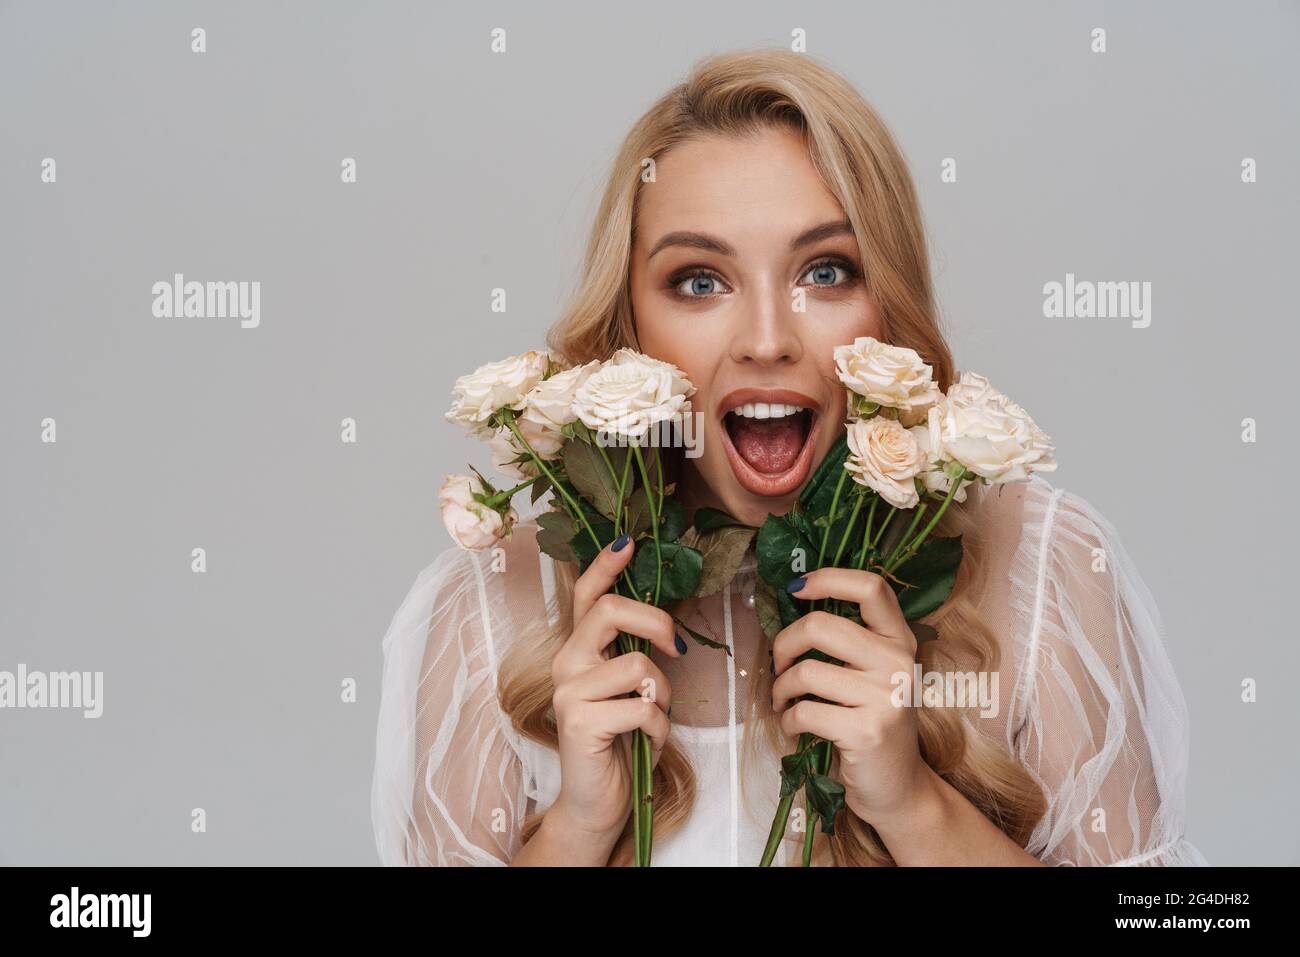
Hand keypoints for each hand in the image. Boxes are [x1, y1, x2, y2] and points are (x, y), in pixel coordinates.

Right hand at [548, 535, 681, 844]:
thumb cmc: (620, 741)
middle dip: (656, 623)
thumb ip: (633, 652)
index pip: (587, 593)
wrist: (596, 802)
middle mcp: (566, 662)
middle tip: (677, 648)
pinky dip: (658, 729)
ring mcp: (569, 692)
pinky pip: (642, 708)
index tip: (630, 541)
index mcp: (578, 649)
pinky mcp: (579, 722)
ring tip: (654, 719)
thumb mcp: (628, 688)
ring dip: (662, 696)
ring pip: (637, 665)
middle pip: (611, 611)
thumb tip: (663, 621)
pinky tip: (646, 745)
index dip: (607, 564)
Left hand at [771, 567, 927, 825]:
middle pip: (821, 625)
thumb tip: (794, 602)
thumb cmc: (872, 723)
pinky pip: (804, 711)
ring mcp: (886, 697)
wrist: (898, 788)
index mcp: (899, 640)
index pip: (872, 587)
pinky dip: (788, 721)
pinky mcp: (867, 731)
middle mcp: (898, 662)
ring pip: (805, 672)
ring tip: (784, 702)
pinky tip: (795, 727)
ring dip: (781, 690)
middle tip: (777, 665)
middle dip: (783, 644)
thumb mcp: (872, 675)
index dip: (829, 578)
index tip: (797, 588)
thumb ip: (849, 642)